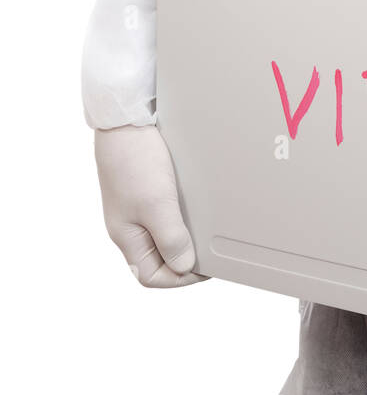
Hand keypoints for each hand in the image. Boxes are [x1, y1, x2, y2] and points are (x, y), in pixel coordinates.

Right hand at [95, 124, 206, 287]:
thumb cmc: (134, 159)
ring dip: (185, 234)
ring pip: (164, 233)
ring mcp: (136, 204)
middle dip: (185, 257)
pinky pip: (165, 211)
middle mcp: (129, 224)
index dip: (180, 278)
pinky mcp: (145, 186)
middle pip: (159, 257)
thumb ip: (171, 238)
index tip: (206, 266)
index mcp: (126, 236)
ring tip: (207, 228)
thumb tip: (185, 266)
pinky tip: (196, 205)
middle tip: (211, 248)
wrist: (125, 116)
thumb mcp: (156, 204)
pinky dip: (182, 214)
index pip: (151, 276)